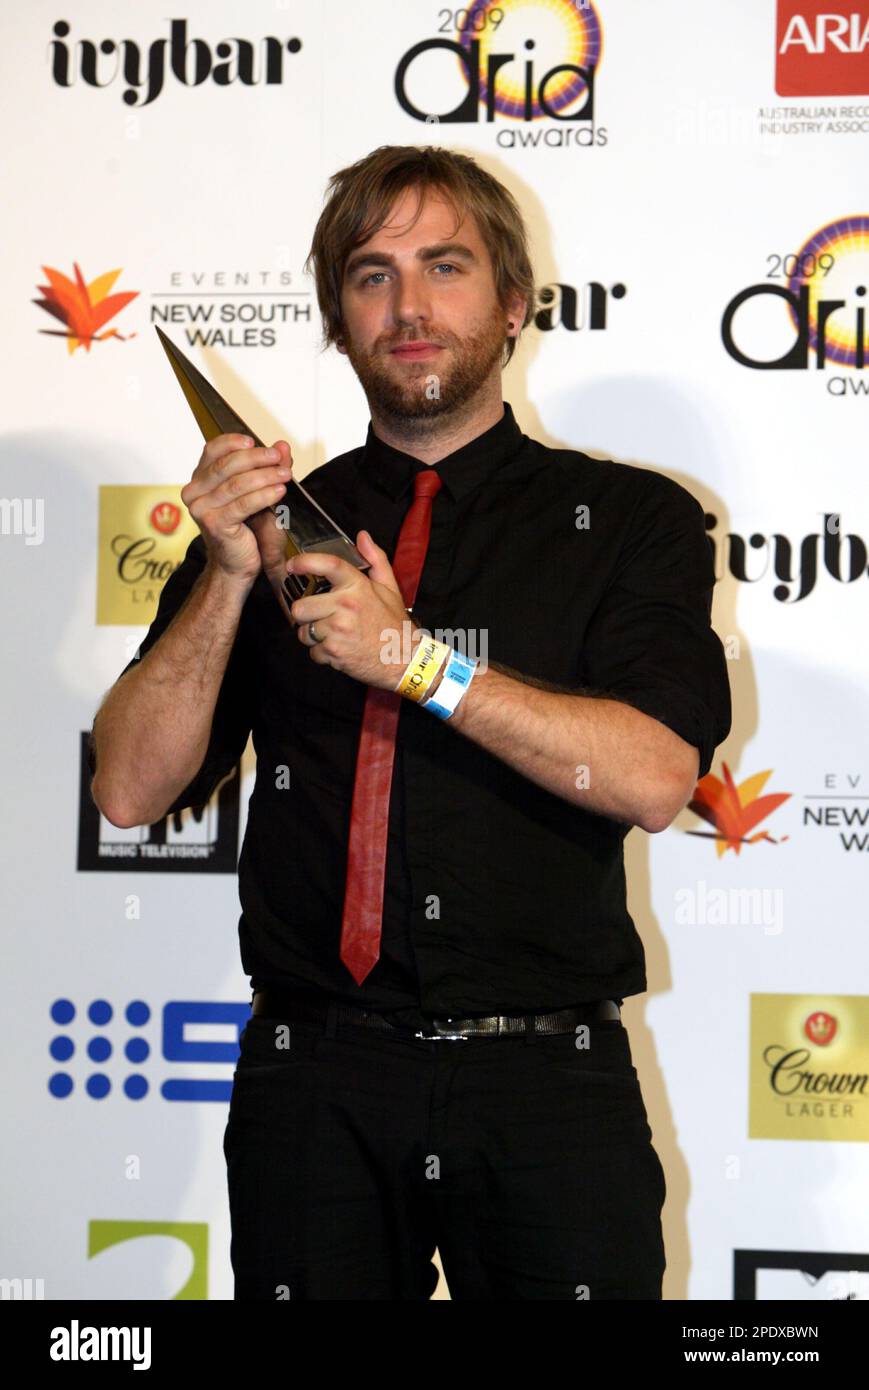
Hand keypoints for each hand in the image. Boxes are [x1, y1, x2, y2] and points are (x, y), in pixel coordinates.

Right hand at [180, 433, 292, 580]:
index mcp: (200, 480)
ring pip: (236, 484)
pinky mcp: (214, 523)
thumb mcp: (256, 492)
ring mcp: (201, 508)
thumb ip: (267, 468)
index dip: (233, 442)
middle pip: (226, 465)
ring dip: (265, 476)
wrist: (236, 564)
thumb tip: (282, 446)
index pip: (212, 450)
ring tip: (285, 474)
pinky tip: (279, 491)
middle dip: (256, 458)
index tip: (254, 440)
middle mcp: (194, 492)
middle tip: (278, 458)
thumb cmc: (244, 530)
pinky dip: (264, 496)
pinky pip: (243, 504)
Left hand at [287, 530, 423, 689]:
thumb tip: (362, 537)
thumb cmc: (394, 625)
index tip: (292, 565)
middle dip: (307, 615)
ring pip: (303, 631)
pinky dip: (322, 654)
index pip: (327, 564)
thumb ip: (375, 559)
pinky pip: (312, 651)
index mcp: (357, 587)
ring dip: (314, 636)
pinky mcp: (334, 651)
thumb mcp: (390, 588)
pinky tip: (339, 649)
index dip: (305, 562)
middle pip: (301, 606)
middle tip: (322, 618)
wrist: (405, 660)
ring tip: (333, 635)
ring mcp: (338, 629)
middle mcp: (346, 605)